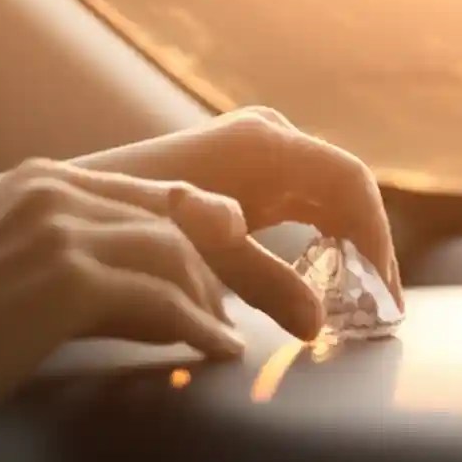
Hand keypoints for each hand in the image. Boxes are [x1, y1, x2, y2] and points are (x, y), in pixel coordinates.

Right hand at [0, 158, 249, 446]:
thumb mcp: (5, 272)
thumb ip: (65, 259)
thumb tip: (139, 288)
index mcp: (33, 182)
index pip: (141, 194)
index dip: (190, 230)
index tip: (218, 267)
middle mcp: (49, 190)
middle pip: (165, 220)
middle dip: (205, 269)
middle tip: (223, 314)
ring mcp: (59, 230)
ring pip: (171, 255)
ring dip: (206, 300)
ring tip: (221, 336)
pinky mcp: (70, 280)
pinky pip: (163, 300)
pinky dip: (199, 328)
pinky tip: (216, 351)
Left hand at [75, 106, 402, 331]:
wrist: (78, 203)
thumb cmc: (134, 225)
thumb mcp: (201, 256)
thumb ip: (263, 285)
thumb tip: (317, 327)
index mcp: (265, 142)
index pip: (350, 182)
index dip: (375, 238)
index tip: (383, 294)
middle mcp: (269, 133)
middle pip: (345, 188)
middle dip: (368, 246)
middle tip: (384, 308)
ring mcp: (260, 147)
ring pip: (327, 196)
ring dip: (348, 244)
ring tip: (365, 302)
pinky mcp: (249, 170)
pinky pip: (305, 201)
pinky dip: (323, 238)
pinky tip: (328, 280)